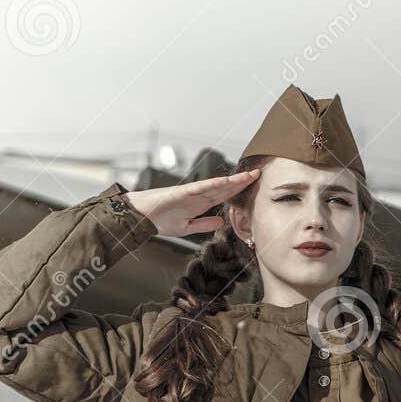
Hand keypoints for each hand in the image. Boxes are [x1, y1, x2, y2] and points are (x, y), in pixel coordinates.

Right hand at [124, 170, 261, 238]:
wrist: (142, 217)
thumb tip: (221, 220)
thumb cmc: (161, 220)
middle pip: (225, 187)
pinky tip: (225, 182)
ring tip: (247, 176)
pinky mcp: (182, 192)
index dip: (239, 191)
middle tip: (258, 174)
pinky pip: (200, 187)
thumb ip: (204, 224)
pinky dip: (212, 184)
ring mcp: (191, 193)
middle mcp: (199, 196)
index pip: (224, 195)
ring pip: (216, 185)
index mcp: (201, 203)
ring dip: (231, 181)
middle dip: (241, 182)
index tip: (254, 186)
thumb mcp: (187, 227)